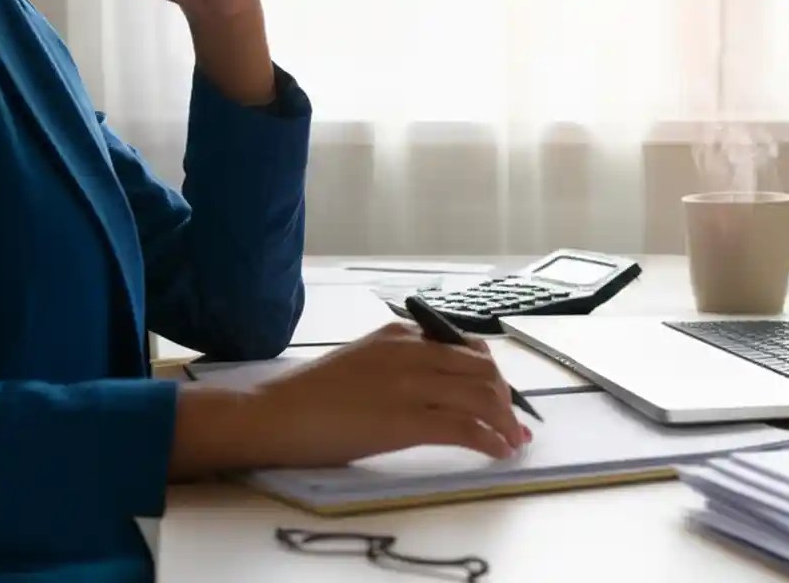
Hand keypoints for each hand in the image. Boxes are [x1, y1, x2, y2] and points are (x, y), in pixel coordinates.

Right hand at [249, 323, 531, 467]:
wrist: (273, 415)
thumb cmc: (311, 396)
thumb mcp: (363, 360)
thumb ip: (401, 361)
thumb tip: (441, 384)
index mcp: (401, 336)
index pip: (467, 348)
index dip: (494, 376)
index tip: (503, 398)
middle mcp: (411, 353)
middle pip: (483, 370)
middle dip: (508, 399)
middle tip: (515, 424)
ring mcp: (409, 385)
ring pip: (481, 397)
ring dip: (506, 422)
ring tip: (513, 441)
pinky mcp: (404, 421)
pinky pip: (464, 428)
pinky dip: (490, 439)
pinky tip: (497, 452)